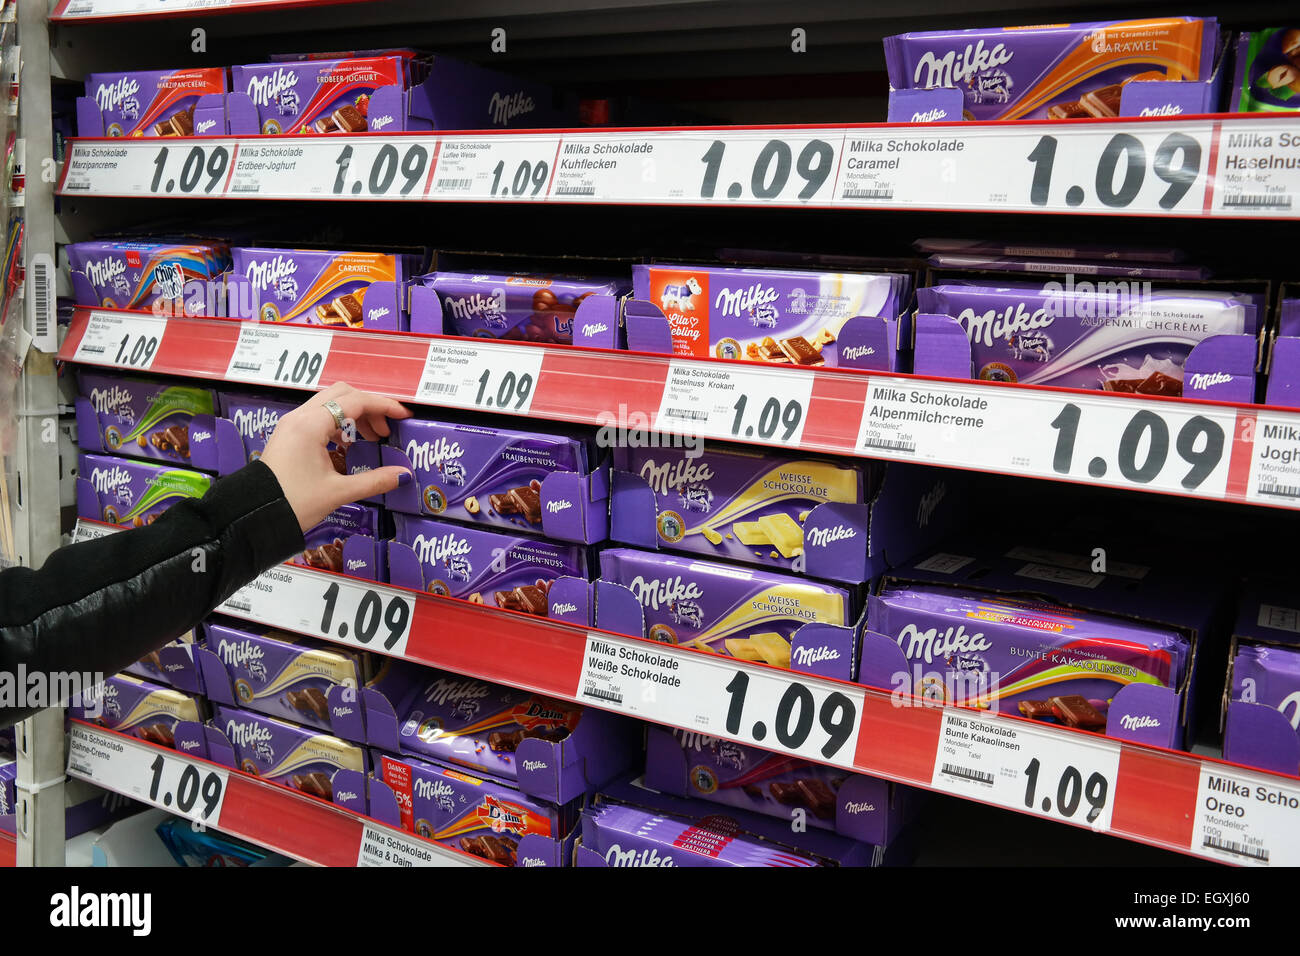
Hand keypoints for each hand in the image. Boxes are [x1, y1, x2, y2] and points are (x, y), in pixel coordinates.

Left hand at [259, 383, 412, 531]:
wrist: (252, 516)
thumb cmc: (291, 503)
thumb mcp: (338, 493)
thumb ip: (374, 481)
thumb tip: (402, 475)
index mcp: (310, 425)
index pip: (355, 401)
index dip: (384, 405)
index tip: (403, 415)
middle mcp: (299, 418)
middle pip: (342, 394)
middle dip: (369, 407)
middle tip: (385, 430)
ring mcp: (292, 425)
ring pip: (330, 403)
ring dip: (354, 415)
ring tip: (371, 438)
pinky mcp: (288, 435)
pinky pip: (319, 416)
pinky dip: (339, 423)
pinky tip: (348, 444)